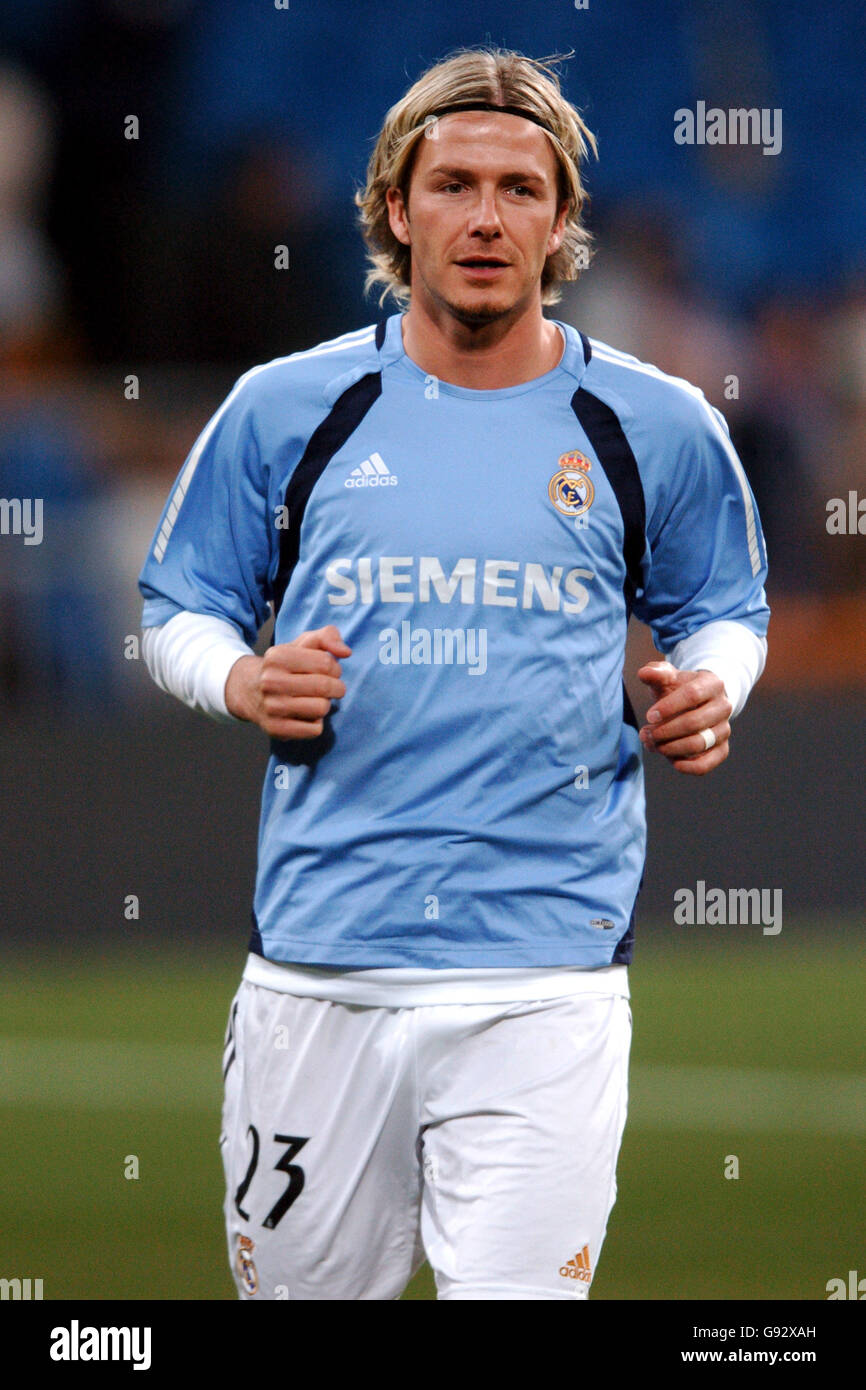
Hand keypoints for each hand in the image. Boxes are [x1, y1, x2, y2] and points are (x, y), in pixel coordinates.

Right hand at [225, 624, 349, 738]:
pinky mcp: (275, 729)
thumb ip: (327, 636)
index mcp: (277, 656)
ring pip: (321, 708)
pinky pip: (314, 729)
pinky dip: (315, 723)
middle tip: (329, 687)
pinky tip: (304, 715)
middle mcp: (270, 681)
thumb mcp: (302, 644)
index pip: (326, 663)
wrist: (248, 690)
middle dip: (336, 687)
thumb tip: (345, 652)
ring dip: (324, 704)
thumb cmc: (285, 666)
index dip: (335, 668)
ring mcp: (271, 707)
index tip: (328, 671)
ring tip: (314, 700)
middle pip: (325, 687)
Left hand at [637, 661, 731, 775]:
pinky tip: (672, 762)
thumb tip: (644, 673)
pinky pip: (708, 763)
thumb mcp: (668, 676)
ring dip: (671, 748)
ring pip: (700, 744)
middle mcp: (724, 706)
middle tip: (647, 733)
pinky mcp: (721, 749)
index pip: (692, 695)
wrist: (699, 701)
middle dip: (665, 730)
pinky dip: (689, 767)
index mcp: (713, 683)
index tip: (649, 716)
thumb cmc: (679, 688)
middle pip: (695, 722)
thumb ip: (656, 672)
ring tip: (653, 744)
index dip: (669, 707)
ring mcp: (724, 729)